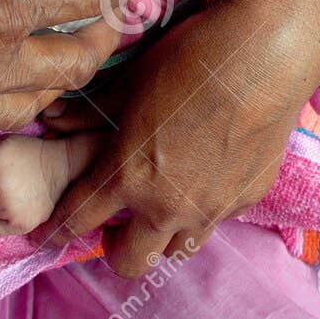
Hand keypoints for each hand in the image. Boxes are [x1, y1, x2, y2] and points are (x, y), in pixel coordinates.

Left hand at [37, 0, 319, 276]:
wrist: (266, 55)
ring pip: (177, 250)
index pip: (79, 221)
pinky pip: (217, 218)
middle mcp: (167, 205)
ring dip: (163, 233)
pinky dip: (205, 205)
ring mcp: (211, 209)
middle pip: (129, 263)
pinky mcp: (247, 198)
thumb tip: (53, 119)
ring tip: (166, 200)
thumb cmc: (193, 58)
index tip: (53, 232)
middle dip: (115, 249)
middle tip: (117, 222)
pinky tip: (210, 170)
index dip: (60, 229)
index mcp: (129, 175)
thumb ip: (92, 110)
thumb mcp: (134, 81)